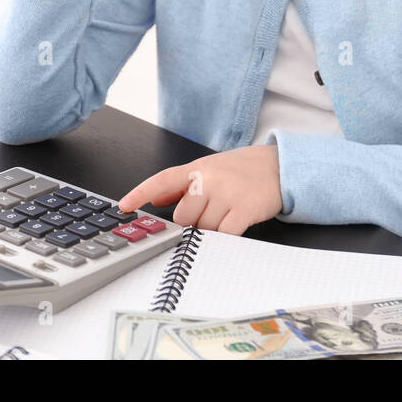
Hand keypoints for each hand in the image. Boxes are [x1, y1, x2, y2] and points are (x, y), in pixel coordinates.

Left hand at [117, 146, 283, 234]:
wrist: (277, 166)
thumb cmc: (240, 170)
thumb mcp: (208, 170)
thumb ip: (181, 186)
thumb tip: (156, 199)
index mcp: (196, 169)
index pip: (161, 180)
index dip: (140, 193)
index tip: (123, 206)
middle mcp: (208, 180)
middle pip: (183, 217)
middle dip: (194, 221)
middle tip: (212, 210)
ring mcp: (226, 194)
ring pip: (203, 228)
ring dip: (213, 228)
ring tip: (227, 212)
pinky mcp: (244, 209)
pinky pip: (224, 234)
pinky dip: (227, 234)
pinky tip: (235, 222)